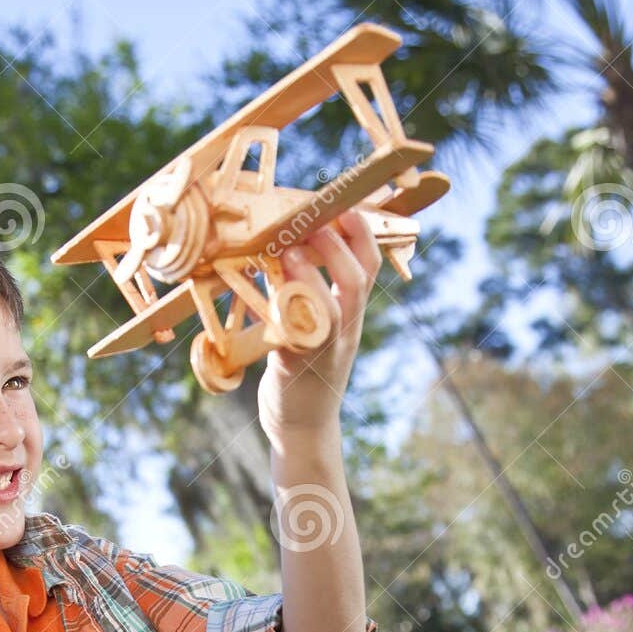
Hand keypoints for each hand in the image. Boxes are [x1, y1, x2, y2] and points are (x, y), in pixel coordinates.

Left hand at [257, 207, 381, 443]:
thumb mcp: (314, 326)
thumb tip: (286, 246)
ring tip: (289, 251)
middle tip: (312, 222)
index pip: (369, 266)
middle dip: (337, 245)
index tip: (342, 205)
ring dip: (310, 274)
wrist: (302, 426)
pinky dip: (281, 311)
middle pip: (356, 280)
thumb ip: (307, 292)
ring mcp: (323, 349)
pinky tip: (263, 292)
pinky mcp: (296, 367)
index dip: (361, 232)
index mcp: (351, 314)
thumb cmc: (303, 369)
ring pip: (331, 307)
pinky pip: (294, 335)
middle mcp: (344, 329)